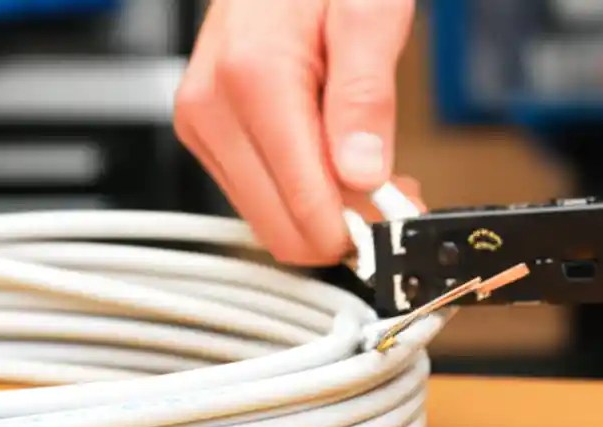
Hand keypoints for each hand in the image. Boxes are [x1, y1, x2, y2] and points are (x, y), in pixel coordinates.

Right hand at [174, 0, 417, 264]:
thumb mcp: (370, 11)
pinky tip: (328, 159)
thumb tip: (363, 173)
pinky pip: (253, 195)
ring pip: (265, 220)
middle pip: (279, 228)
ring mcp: (201, 124)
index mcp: (253, 79)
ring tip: (364, 166)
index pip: (304, 205)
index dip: (360, 229)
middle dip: (341, 226)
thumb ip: (366, 95)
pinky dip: (296, 193)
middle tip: (392, 194)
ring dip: (319, 212)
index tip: (401, 215)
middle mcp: (213, 108)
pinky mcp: (202, 133)